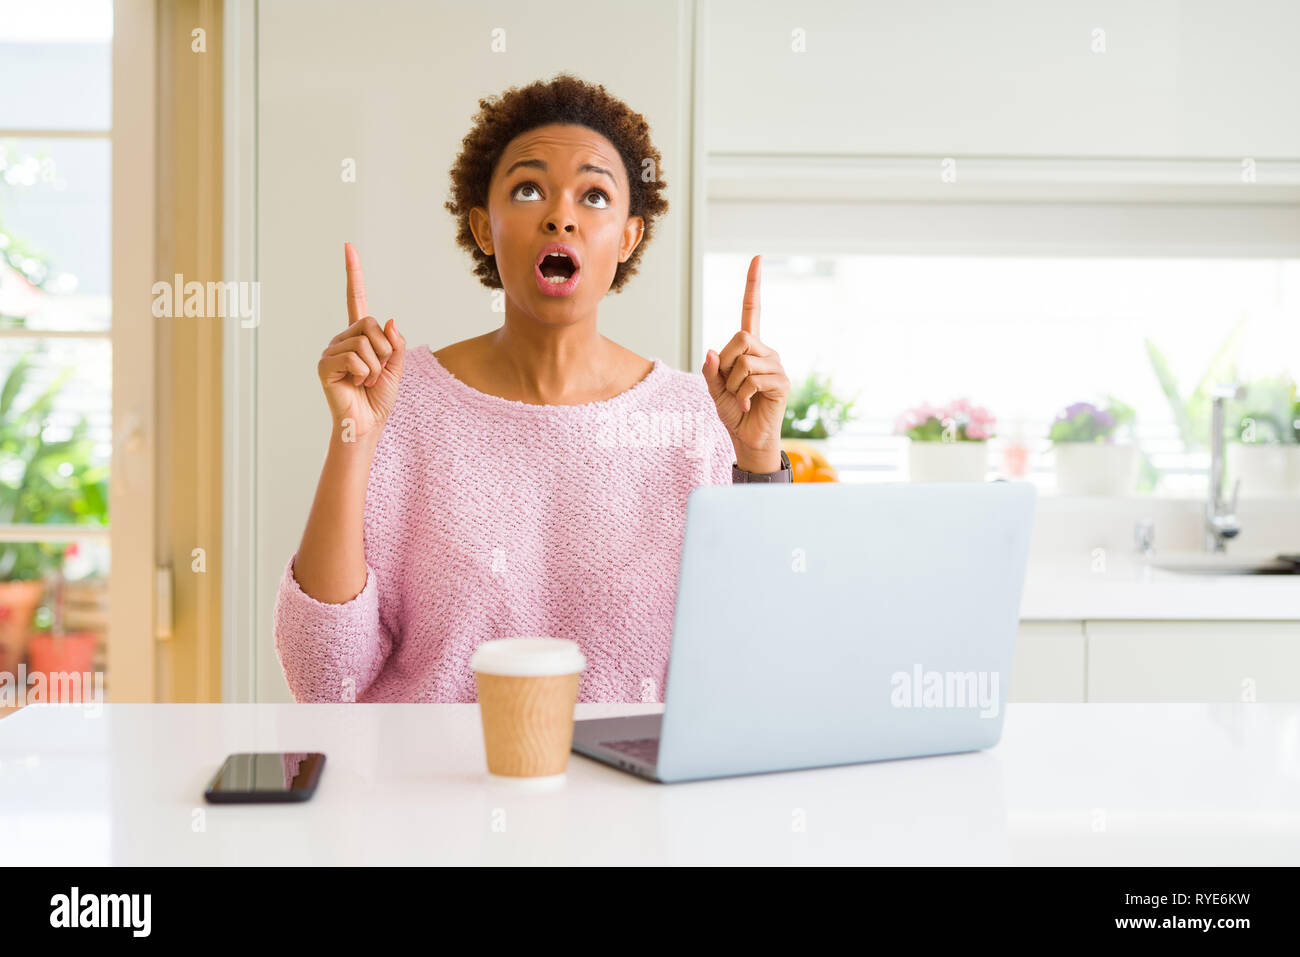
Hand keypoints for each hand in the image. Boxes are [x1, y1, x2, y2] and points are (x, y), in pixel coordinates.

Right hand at [317, 242, 405, 441]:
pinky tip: (355, 384)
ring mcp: (331, 350)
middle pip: (371, 323)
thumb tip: (388, 320)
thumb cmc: (378, 397)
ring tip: (366, 381)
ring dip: (375, 366)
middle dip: (384, 350)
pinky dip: (363, 373)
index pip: (356, 298)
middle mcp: (343, 338)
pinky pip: (354, 357)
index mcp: (360, 335)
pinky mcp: (324, 364)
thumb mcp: (396, 368)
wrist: (367, 424)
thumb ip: (395, 344)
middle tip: (377, 371)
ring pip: (365, 342)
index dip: (353, 273)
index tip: (348, 246)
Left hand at [702, 255, 789, 472]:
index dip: (753, 285)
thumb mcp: (714, 389)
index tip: (757, 258)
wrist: (748, 438)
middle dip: (726, 363)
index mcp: (750, 348)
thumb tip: (712, 351)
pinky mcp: (781, 382)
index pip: (751, 311)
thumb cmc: (734, 412)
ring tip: (741, 399)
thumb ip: (711, 370)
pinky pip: (752, 379)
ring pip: (743, 361)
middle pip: (740, 337)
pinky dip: (741, 395)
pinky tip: (747, 406)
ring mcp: (776, 366)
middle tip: (730, 386)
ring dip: (733, 385)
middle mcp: (766, 351)